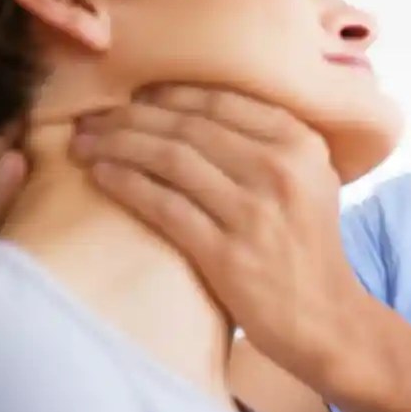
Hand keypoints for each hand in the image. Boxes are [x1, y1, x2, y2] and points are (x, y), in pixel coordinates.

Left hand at [71, 85, 366, 382]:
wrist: (325, 316)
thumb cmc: (309, 245)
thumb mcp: (311, 178)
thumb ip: (271, 142)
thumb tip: (199, 109)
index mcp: (300, 142)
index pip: (221, 101)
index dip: (169, 94)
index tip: (135, 95)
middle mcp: (279, 169)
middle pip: (188, 127)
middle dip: (131, 118)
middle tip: (93, 118)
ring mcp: (254, 211)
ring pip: (171, 159)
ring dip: (118, 145)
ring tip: (85, 144)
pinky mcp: (226, 253)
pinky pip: (164, 206)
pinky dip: (127, 185)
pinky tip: (101, 175)